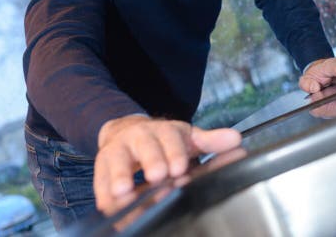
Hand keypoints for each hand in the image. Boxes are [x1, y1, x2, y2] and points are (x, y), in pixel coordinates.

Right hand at [94, 115, 240, 213]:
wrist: (127, 131)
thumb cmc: (164, 140)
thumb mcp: (188, 138)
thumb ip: (211, 141)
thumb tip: (236, 140)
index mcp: (164, 130)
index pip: (170, 139)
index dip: (175, 153)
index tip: (180, 168)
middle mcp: (140, 137)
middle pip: (145, 147)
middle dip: (151, 161)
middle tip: (158, 176)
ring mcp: (119, 150)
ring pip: (117, 160)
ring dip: (120, 175)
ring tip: (124, 191)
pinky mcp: (102, 165)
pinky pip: (99, 179)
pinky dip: (102, 191)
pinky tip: (108, 204)